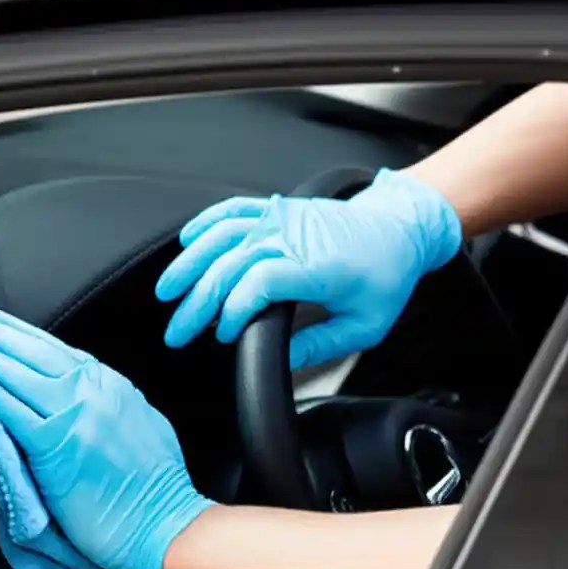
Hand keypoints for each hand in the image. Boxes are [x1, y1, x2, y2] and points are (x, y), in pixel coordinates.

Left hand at [0, 316, 212, 568]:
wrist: (167, 528)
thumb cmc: (155, 491)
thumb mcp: (139, 426)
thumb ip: (103, 404)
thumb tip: (72, 396)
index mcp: (110, 384)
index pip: (52, 348)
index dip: (15, 333)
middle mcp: (92, 389)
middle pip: (29, 350)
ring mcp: (74, 414)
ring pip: (15, 372)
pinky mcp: (55, 445)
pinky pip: (10, 409)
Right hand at [154, 168, 461, 367]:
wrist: (400, 226)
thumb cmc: (385, 275)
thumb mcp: (366, 325)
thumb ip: (321, 344)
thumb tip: (282, 359)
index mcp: (318, 266)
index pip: (259, 283)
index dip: (233, 310)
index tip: (223, 337)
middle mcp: (295, 236)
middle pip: (230, 263)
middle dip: (196, 302)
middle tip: (176, 332)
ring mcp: (283, 218)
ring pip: (222, 235)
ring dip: (189, 262)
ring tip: (167, 291)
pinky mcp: (278, 209)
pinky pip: (233, 210)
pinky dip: (205, 223)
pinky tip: (186, 241)